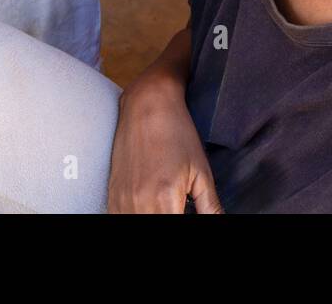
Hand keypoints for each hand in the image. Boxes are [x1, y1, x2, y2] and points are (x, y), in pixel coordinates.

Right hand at [107, 73, 223, 212]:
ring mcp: (122, 200)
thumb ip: (210, 206)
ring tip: (169, 204)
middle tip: (181, 206)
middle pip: (155, 226)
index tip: (187, 210)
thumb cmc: (176, 133)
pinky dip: (138, 215)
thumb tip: (219, 221)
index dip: (184, 219)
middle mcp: (139, 204)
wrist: (147, 105)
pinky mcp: (112, 195)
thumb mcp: (201, 171)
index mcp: (165, 200)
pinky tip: (151, 206)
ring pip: (137, 224)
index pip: (175, 227)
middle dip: (172, 216)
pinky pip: (120, 216)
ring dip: (155, 217)